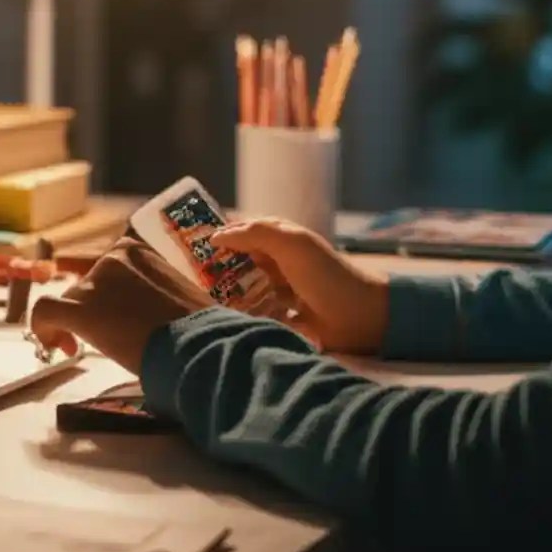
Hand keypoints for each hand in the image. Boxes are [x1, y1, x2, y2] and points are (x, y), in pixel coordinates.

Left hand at [29, 237, 215, 374]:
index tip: (114, 318)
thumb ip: (154, 294)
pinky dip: (42, 327)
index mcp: (137, 251)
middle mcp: (113, 259)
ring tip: (77, 347)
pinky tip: (54, 346)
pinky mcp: (80, 309)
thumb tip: (148, 315)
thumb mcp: (178, 294)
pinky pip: (45, 311)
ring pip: (70, 300)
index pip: (110, 269)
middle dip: (92, 311)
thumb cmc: (198, 326)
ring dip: (73, 323)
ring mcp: (95, 283)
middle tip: (104, 338)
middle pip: (89, 285)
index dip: (106, 294)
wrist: (198, 344)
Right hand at [210, 219, 389, 353]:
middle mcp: (278, 263)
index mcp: (280, 239)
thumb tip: (215, 237)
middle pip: (238, 261)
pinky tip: (227, 320)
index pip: (242, 231)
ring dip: (228, 294)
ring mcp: (280, 291)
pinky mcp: (283, 318)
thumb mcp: (290, 243)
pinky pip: (255, 314)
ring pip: (243, 289)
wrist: (361, 318)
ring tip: (206, 302)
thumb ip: (254, 233)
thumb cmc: (326, 275)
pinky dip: (242, 315)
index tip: (191, 245)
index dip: (219, 235)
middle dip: (218, 268)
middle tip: (194, 278)